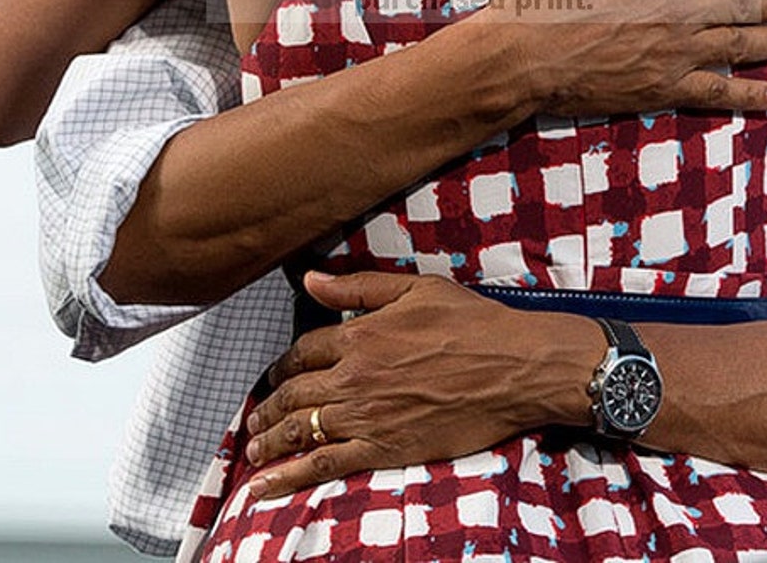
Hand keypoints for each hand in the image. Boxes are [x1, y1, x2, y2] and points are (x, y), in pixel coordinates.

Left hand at [243, 269, 601, 496]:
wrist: (513, 366)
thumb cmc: (472, 323)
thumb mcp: (414, 288)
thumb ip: (357, 287)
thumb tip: (311, 280)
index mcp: (361, 335)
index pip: (304, 351)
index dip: (284, 364)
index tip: (277, 373)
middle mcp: (355, 376)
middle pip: (295, 394)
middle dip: (268, 406)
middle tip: (255, 417)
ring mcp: (367, 416)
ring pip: (302, 430)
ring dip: (270, 441)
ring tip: (253, 449)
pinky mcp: (384, 449)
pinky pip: (325, 466)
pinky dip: (290, 477)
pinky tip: (267, 486)